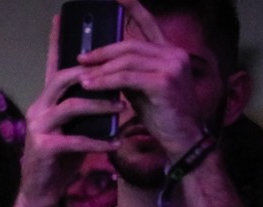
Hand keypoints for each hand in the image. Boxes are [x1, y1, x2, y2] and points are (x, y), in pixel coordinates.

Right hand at [18, 15, 122, 206]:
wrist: (40, 192)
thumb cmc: (60, 159)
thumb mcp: (73, 127)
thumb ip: (83, 108)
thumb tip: (112, 91)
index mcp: (45, 101)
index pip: (53, 66)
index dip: (58, 42)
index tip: (63, 19)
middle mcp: (38, 109)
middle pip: (63, 79)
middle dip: (93, 74)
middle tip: (118, 73)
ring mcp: (39, 128)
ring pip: (72, 106)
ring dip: (101, 105)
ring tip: (123, 107)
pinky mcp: (44, 148)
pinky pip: (76, 139)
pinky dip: (99, 141)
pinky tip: (115, 143)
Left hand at [76, 0, 210, 157]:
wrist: (182, 138)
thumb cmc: (162, 115)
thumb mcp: (144, 88)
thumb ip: (130, 73)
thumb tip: (102, 66)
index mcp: (170, 52)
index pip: (150, 25)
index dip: (134, 10)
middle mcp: (174, 54)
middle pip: (130, 46)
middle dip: (102, 52)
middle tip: (80, 58)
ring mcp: (171, 66)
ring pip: (126, 61)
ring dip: (100, 69)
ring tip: (80, 75)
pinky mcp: (164, 82)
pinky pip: (126, 78)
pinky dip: (105, 81)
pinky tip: (90, 85)